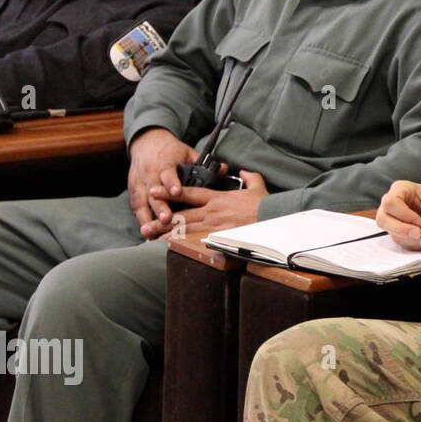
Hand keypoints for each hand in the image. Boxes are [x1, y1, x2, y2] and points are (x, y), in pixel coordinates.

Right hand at [127, 127, 198, 231]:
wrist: (147, 143)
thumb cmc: (170, 151)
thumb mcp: (187, 152)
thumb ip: (202, 162)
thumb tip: (224, 169)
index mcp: (165, 163)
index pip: (168, 173)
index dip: (172, 183)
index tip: (177, 192)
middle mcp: (150, 173)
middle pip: (154, 192)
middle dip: (160, 206)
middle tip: (167, 218)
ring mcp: (140, 182)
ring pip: (142, 200)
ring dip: (147, 216)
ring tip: (152, 231)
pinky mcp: (134, 189)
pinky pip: (136, 205)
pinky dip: (140, 217)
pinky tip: (146, 229)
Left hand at [143, 170, 268, 238]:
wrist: (275, 219)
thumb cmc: (266, 205)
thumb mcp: (258, 186)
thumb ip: (249, 177)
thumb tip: (243, 171)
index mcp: (218, 198)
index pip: (190, 193)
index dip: (171, 192)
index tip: (154, 190)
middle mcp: (212, 212)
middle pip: (182, 215)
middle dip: (162, 220)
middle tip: (145, 225)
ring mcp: (215, 227)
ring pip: (185, 230)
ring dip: (167, 234)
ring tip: (152, 238)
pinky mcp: (220, 239)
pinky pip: (196, 243)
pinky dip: (183, 246)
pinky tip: (171, 250)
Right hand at [375, 180, 420, 249]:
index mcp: (402, 190)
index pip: (390, 202)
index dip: (403, 215)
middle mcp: (394, 205)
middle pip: (384, 220)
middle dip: (403, 231)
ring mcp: (395, 220)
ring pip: (394, 235)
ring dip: (415, 241)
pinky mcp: (400, 234)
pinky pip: (403, 243)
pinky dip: (418, 245)